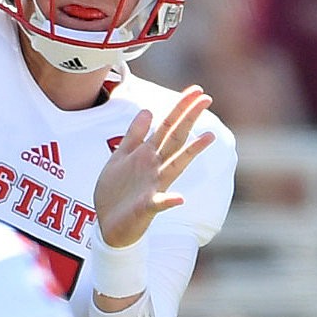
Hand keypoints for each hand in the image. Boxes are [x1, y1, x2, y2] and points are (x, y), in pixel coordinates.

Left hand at [94, 86, 215, 248]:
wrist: (108, 226)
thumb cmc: (117, 192)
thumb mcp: (121, 157)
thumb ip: (134, 136)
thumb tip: (147, 110)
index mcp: (148, 155)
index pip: (167, 127)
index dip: (180, 107)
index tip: (196, 89)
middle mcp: (155, 168)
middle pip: (175, 139)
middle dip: (189, 117)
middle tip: (207, 97)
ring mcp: (153, 187)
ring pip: (174, 166)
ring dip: (191, 152)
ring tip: (208, 137)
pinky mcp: (146, 207)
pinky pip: (159, 203)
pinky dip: (169, 200)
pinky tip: (179, 197)